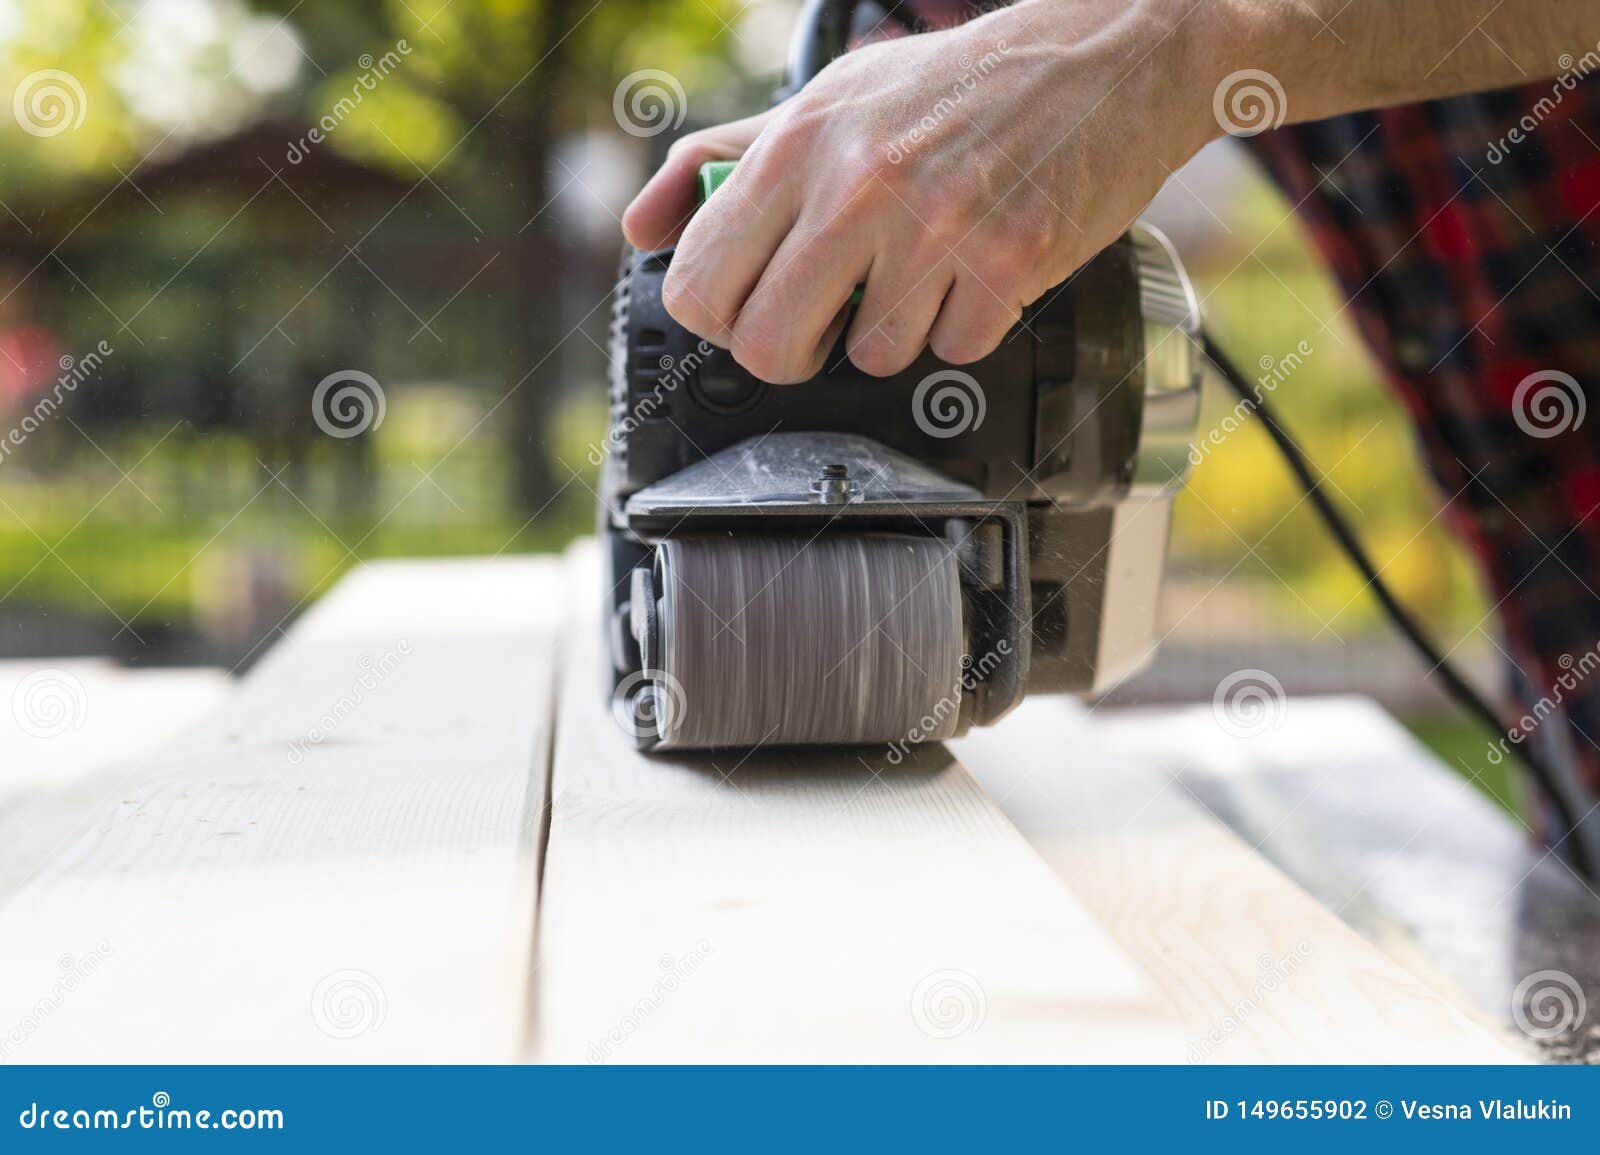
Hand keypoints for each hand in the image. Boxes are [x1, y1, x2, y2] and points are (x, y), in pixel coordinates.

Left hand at [622, 0, 1216, 383]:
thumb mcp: (826, 100)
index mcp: (799, 144)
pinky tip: (975, 271)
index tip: (748, 309)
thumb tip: (643, 229)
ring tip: (921, 272)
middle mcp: (860, 187)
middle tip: (823, 323)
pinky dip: (963, 326)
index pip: (701, 284)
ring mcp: (939, 230)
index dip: (718, 318)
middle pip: (769, 347)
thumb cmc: (952, 88)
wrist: (1100, 56)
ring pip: (871, 359)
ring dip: (892, 333)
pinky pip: (953, 352)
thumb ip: (723, 161)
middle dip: (793, 352)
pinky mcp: (1010, 265)